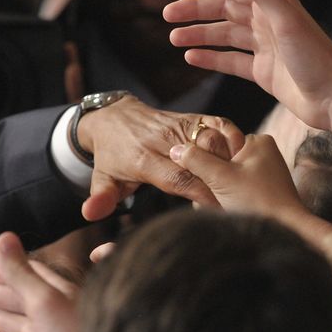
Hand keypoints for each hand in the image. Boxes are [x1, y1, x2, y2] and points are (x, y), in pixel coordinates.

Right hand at [0, 232, 91, 331]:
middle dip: (1, 293)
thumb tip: (3, 237)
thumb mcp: (46, 299)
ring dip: (2, 317)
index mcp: (65, 297)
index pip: (36, 276)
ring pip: (23, 329)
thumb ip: (20, 272)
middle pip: (26, 302)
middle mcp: (62, 320)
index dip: (13, 269)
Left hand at [75, 96, 243, 220]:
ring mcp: (179, 126)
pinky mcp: (190, 117)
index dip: (202, 194)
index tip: (220, 212)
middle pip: (203, 161)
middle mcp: (164, 139)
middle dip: (222, 182)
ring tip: (243, 184)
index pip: (179, 178)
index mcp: (144, 158)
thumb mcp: (103, 179)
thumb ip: (101, 198)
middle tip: (241, 203)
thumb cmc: (112, 156)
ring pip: (215, 141)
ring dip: (231, 162)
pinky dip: (233, 139)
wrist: (113, 118)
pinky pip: (219, 124)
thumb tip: (89, 214)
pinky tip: (241, 158)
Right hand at [165, 0, 331, 166]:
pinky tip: (191, 58)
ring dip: (199, 35)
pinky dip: (211, 58)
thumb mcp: (287, 22)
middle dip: (194, 11)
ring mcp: (265, 47)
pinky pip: (231, 61)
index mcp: (274, 5)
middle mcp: (268, 22)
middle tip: (167, 15)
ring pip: (224, 36)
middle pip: (224, 10)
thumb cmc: (316, 59)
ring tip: (174, 39)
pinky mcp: (263, 71)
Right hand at [169, 133, 331, 244]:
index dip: (205, 161)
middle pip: (219, 161)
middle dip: (211, 180)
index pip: (216, 142)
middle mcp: (263, 153)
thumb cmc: (259, 202)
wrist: (288, 232)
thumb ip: (194, 159)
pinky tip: (230, 210)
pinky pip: (235, 189)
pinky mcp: (263, 190)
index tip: (209, 179)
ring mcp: (264, 173)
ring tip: (226, 205)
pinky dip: (229, 199)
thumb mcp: (220, 177)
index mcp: (257, 141)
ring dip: (217, 193)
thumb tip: (175, 149)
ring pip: (225, 177)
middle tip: (218, 195)